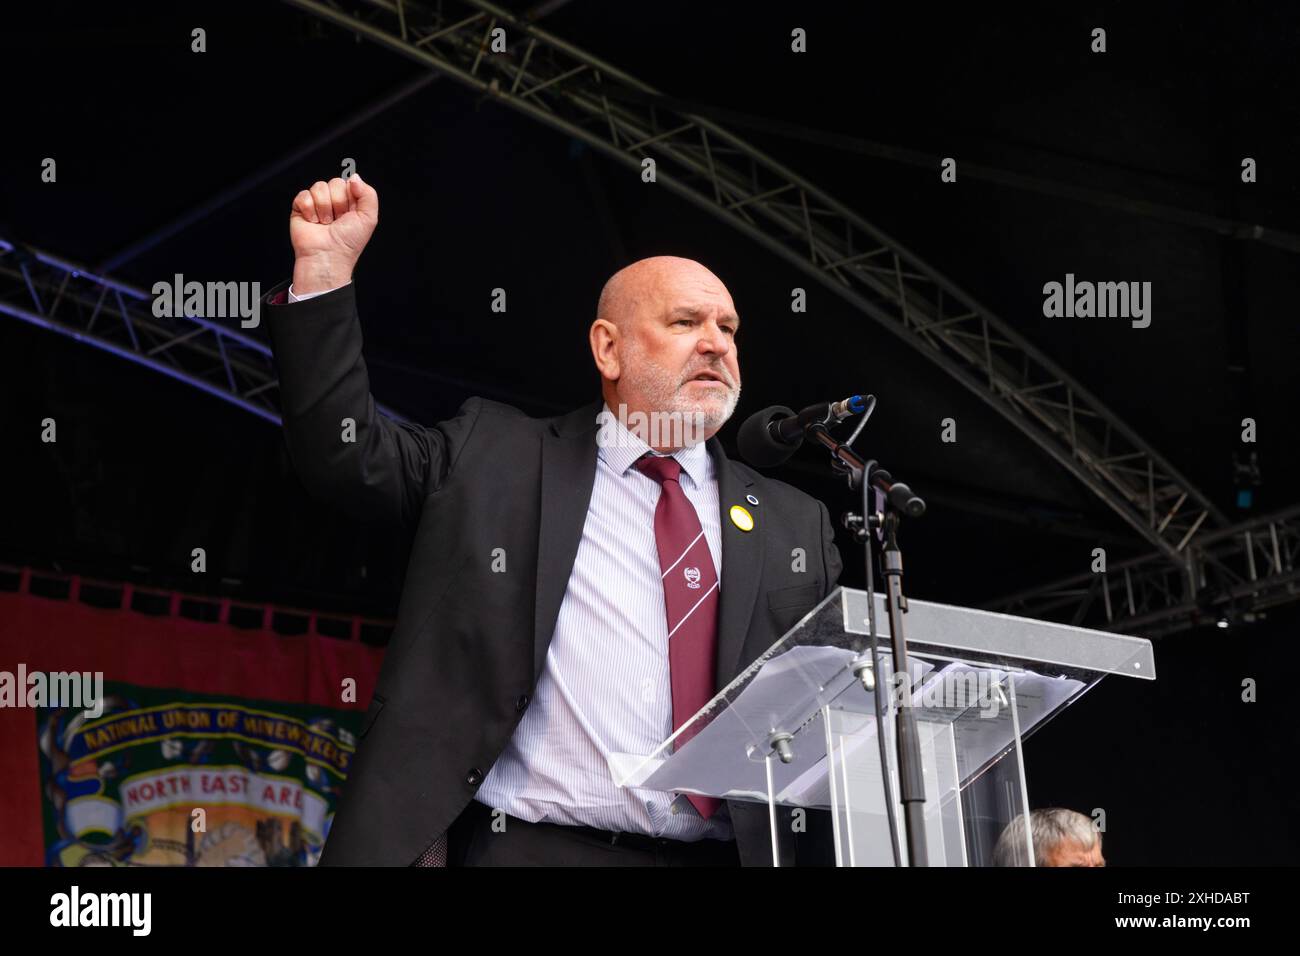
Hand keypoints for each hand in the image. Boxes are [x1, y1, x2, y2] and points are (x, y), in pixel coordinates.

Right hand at [289, 175, 378, 293]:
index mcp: (351, 203)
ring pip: (319, 187)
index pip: (349, 183)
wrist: (328, 256)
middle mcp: (334, 202)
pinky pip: (303, 195)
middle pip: (334, 182)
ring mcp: (317, 204)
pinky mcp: (301, 208)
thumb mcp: (369, 218)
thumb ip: (368, 194)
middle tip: (337, 219)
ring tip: (325, 223)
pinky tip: (313, 221)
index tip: (350, 212)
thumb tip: (354, 177)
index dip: (350, 196)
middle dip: (337, 203)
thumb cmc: (348, 243)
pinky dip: (309, 209)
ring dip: (323, 207)